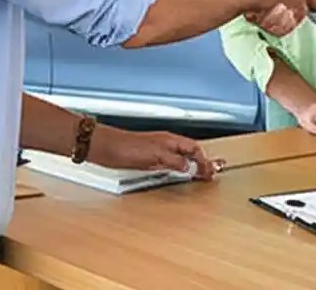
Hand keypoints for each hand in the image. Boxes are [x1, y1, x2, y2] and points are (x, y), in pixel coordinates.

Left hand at [87, 125, 222, 180]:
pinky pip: (168, 164)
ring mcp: (156, 151)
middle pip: (190, 153)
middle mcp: (165, 144)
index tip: (212, 172)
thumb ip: (176, 162)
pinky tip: (175, 174)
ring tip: (199, 174)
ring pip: (180, 158)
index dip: (205, 161)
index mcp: (171, 141)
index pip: (195, 150)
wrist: (104, 148)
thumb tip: (191, 168)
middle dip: (202, 162)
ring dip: (190, 165)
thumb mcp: (156, 156)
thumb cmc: (126, 147)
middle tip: (211, 172)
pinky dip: (177, 169)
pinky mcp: (146, 159)